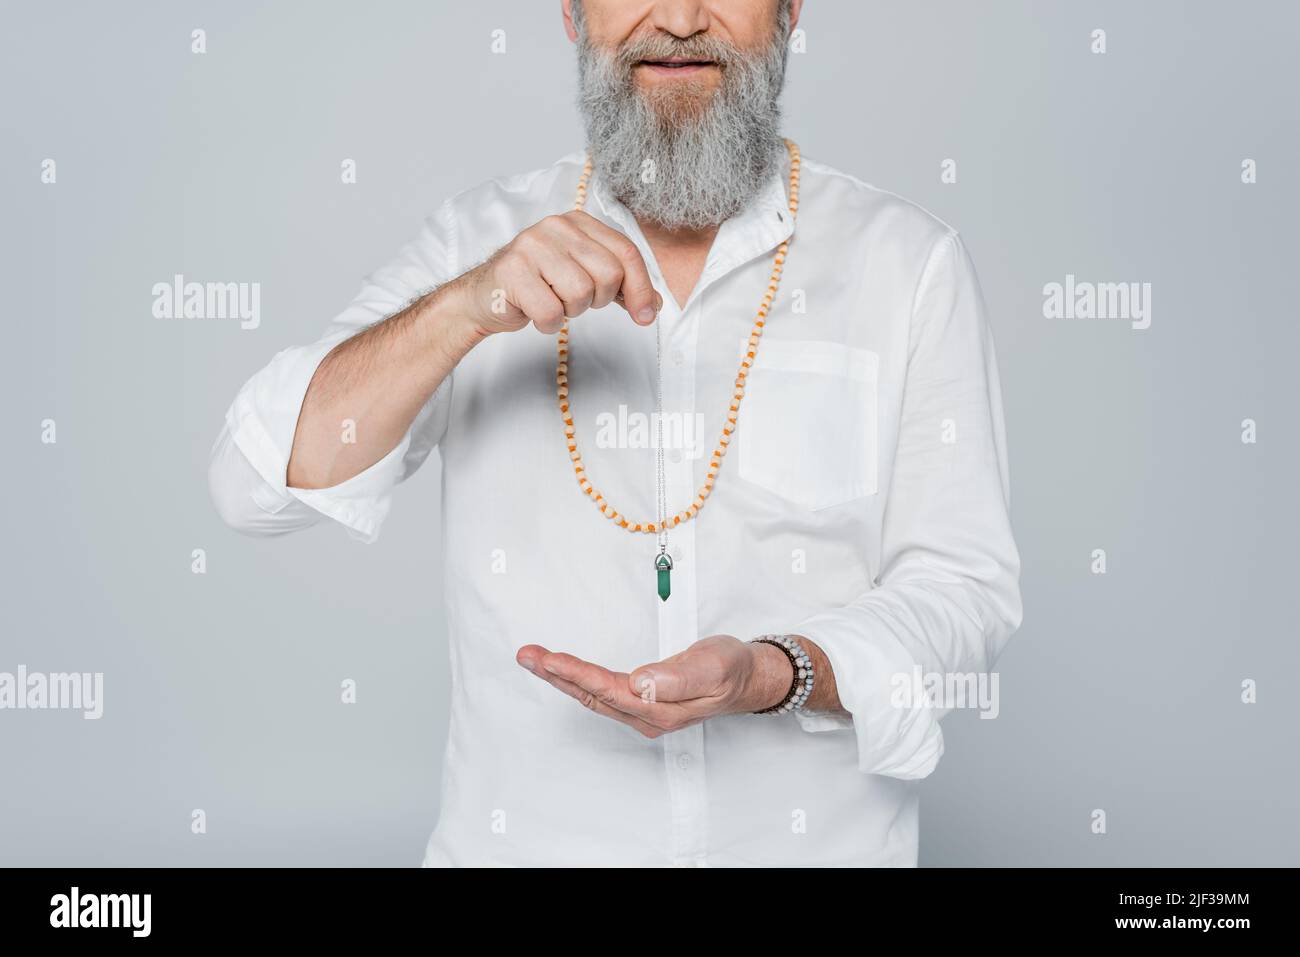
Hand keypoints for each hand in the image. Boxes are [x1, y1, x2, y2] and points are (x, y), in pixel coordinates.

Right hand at [457, 210, 661, 336]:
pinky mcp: (511, 271)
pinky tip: (534, 312)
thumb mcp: (583, 277)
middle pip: (608, 275)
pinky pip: (551, 313)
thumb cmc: (538, 286)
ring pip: (581, 295)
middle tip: (575, 302)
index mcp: (578, 222)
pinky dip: (547, 324)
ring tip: (552, 302)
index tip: (645, 315)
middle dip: (598, 300)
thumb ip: (619, 286)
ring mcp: (531, 246)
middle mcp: (556, 226)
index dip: (642, 288)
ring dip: (570, 312)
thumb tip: (654, 304)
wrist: (485, 297)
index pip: (626, 253)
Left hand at [516, 635, 793, 737]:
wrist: (748, 678)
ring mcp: (642, 712)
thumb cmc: (731, 670)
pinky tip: (563, 671)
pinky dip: (578, 679)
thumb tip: (642, 681)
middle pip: (591, 696)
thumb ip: (679, 676)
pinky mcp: (642, 702)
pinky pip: (602, 692)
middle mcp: (646, 716)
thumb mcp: (713, 666)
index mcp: (660, 709)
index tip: (549, 659)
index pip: (608, 690)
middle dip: (556, 676)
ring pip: (593, 696)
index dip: (576, 674)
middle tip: (526, 655)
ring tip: (534, 659)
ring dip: (561, 678)